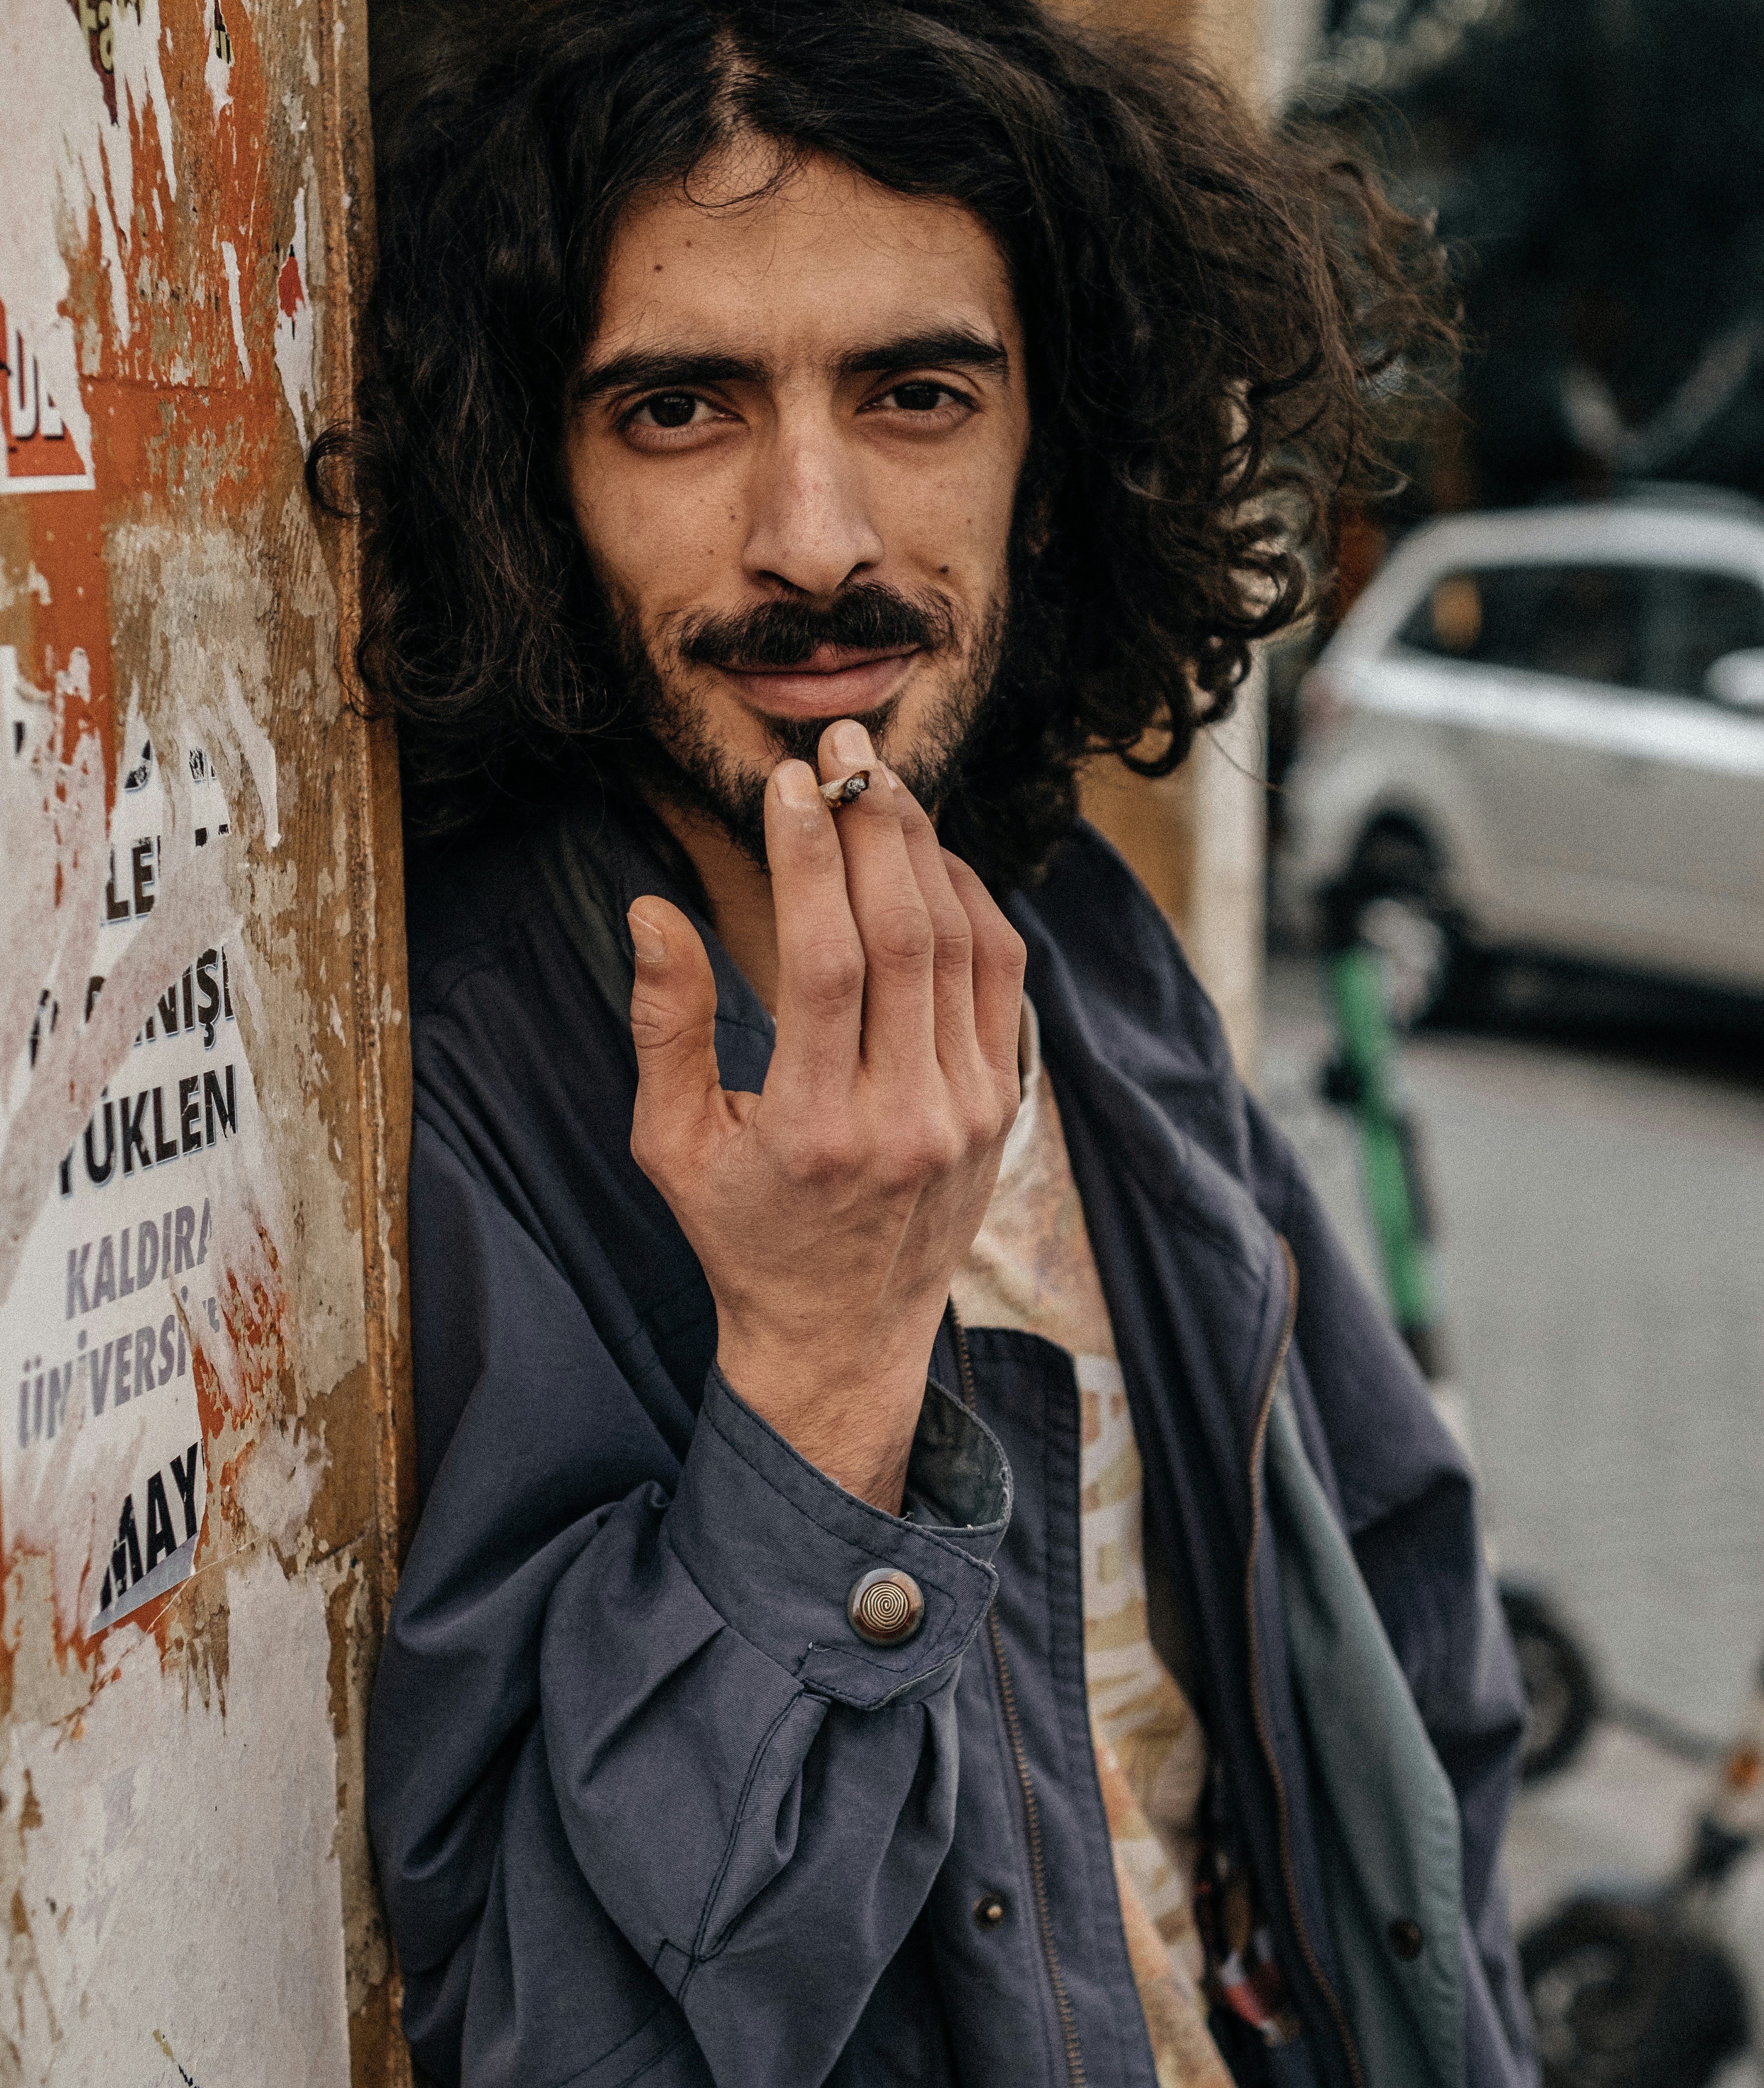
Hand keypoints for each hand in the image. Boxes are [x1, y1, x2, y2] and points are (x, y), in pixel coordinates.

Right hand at [626, 722, 1025, 1510]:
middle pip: (908, 934)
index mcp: (815, 1131)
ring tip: (880, 785)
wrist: (842, 1336)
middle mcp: (905, 1121)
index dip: (810, 857)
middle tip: (842, 751)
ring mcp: (967, 1114)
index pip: (827, 961)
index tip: (788, 781)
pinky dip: (970, 903)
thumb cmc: (741, 1232)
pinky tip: (927, 859)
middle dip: (875, 824)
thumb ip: (664, 1027)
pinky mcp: (1001, 1105)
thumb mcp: (672, 1145)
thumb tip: (650, 909)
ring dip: (924, 850)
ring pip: (965, 945)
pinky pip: (999, 977)